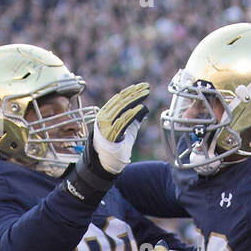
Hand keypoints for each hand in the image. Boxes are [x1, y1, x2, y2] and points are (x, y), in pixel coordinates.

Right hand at [63, 82, 148, 202]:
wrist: (105, 163)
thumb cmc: (117, 146)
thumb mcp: (128, 129)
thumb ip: (134, 118)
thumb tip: (144, 107)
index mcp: (106, 114)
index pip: (120, 99)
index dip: (132, 92)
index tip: (143, 87)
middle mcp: (104, 117)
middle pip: (121, 101)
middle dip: (134, 93)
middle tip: (146, 87)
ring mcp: (105, 125)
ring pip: (121, 108)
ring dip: (134, 100)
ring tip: (145, 94)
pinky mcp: (110, 134)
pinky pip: (122, 121)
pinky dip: (131, 114)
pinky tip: (139, 108)